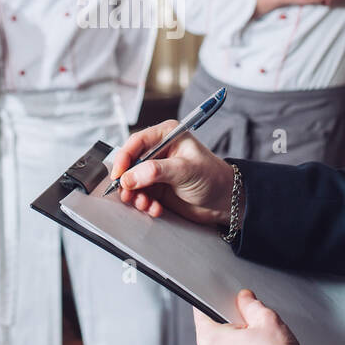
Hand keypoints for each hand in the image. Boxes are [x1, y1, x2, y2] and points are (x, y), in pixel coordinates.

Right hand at [109, 119, 234, 225]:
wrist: (224, 201)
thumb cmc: (213, 177)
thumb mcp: (185, 170)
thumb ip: (156, 171)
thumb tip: (131, 176)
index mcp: (167, 136)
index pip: (137, 142)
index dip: (124, 157)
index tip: (119, 174)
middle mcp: (159, 151)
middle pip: (130, 163)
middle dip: (128, 181)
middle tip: (129, 193)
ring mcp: (156, 171)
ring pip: (133, 182)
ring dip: (135, 195)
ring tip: (145, 203)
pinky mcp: (157, 188)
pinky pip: (140, 195)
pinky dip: (144, 203)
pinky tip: (155, 208)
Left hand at [195, 289, 301, 344]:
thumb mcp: (266, 319)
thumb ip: (251, 304)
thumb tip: (245, 298)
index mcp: (209, 339)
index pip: (201, 311)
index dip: (215, 301)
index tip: (225, 300)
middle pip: (213, 331)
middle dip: (232, 324)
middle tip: (252, 325)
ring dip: (237, 344)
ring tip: (259, 344)